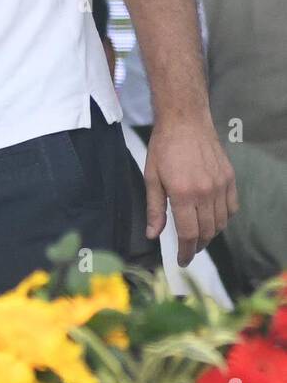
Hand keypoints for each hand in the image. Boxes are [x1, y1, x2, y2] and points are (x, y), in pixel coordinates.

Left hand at [144, 114, 238, 265]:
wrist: (185, 121)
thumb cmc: (163, 147)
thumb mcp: (151, 177)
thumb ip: (154, 208)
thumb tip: (153, 234)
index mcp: (183, 194)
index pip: (188, 233)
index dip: (185, 251)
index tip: (181, 261)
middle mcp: (205, 193)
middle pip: (206, 231)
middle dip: (197, 245)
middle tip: (188, 249)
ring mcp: (221, 186)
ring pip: (221, 222)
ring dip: (210, 233)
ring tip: (198, 235)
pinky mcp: (230, 179)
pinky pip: (231, 208)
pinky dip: (223, 218)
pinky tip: (212, 218)